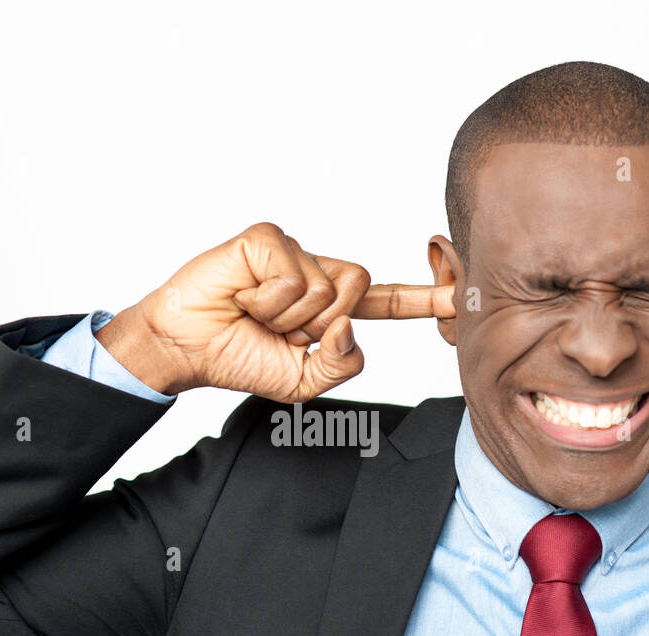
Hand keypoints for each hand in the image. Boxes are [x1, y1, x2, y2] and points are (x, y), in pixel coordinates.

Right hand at [98, 221, 452, 401]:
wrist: (186, 348)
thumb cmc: (239, 358)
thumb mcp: (301, 383)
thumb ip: (340, 366)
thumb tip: (350, 328)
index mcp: (330, 307)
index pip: (386, 302)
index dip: (425, 299)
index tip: (462, 294)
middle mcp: (318, 272)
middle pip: (359, 292)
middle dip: (319, 325)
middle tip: (276, 330)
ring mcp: (294, 253)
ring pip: (328, 286)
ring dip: (289, 316)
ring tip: (255, 313)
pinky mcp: (267, 239)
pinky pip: (295, 275)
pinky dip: (268, 299)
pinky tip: (243, 296)